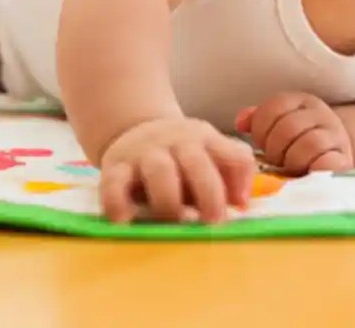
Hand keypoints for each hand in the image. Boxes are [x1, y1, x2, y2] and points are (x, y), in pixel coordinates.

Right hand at [99, 117, 255, 223]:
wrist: (135, 130)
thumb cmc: (182, 157)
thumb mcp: (209, 155)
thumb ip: (229, 175)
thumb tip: (241, 203)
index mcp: (206, 140)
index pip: (234, 155)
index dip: (241, 181)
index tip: (240, 207)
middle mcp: (177, 142)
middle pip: (197, 162)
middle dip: (208, 193)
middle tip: (211, 222)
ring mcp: (145, 152)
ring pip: (159, 170)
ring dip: (169, 201)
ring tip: (173, 223)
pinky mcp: (116, 167)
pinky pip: (113, 184)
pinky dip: (117, 203)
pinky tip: (125, 220)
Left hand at [235, 92, 353, 175]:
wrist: (337, 151)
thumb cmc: (299, 141)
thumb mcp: (279, 124)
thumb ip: (259, 121)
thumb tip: (241, 123)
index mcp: (301, 101)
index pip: (276, 106)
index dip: (262, 128)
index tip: (261, 144)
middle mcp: (320, 114)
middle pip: (289, 126)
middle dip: (275, 148)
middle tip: (274, 160)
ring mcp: (335, 136)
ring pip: (311, 142)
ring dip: (294, 159)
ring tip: (290, 168)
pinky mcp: (345, 160)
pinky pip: (331, 162)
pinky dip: (316, 168)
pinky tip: (307, 173)